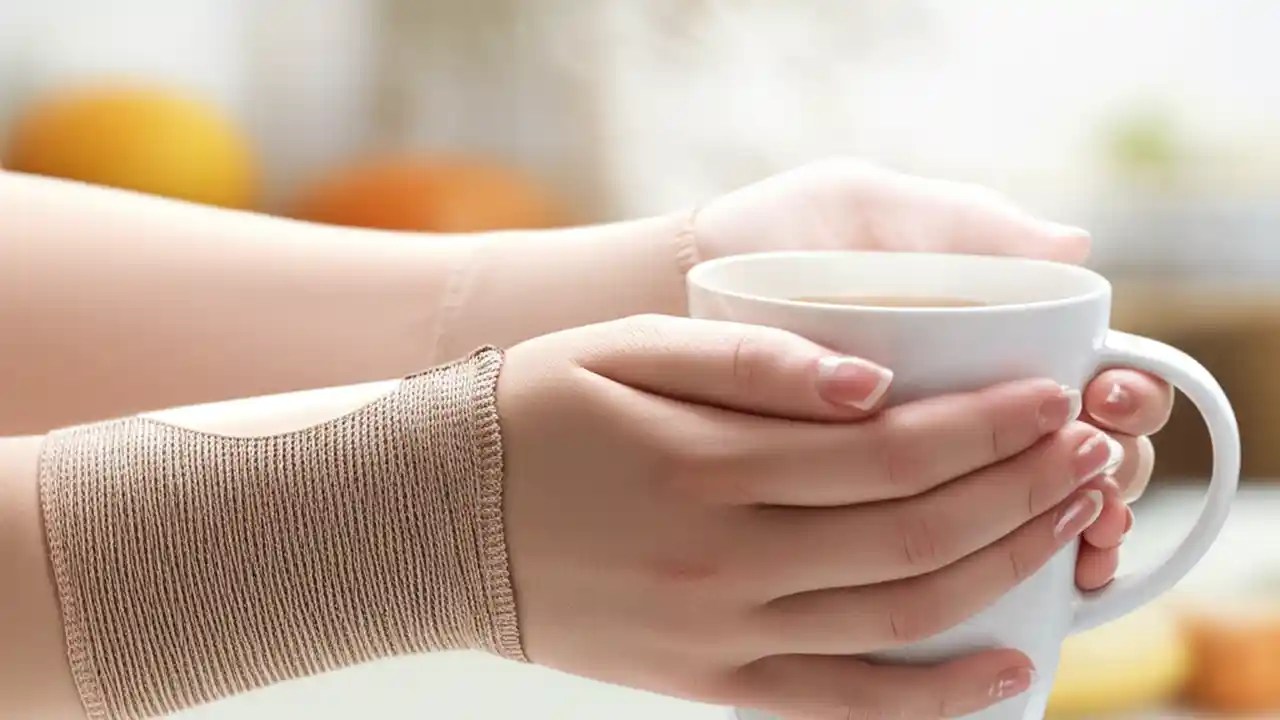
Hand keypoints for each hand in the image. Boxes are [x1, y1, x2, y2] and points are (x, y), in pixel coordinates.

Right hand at [499, 314, 1120, 718]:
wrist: (428, 525)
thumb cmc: (526, 417)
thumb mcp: (622, 354)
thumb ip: (750, 364)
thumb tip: (871, 382)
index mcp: (709, 464)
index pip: (889, 452)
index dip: (985, 426)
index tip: (1048, 399)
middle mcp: (727, 558)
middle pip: (915, 533)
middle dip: (1020, 489)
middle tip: (1088, 451)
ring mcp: (719, 631)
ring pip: (897, 615)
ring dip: (1001, 569)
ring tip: (1070, 525)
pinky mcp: (703, 680)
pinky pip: (835, 703)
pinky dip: (927, 696)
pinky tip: (1001, 668)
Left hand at [693, 158, 1173, 588]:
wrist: (662, 291)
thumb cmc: (771, 238)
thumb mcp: (857, 209)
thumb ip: (953, 220)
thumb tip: (1073, 249)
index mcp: (983, 343)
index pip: (1087, 388)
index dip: (1127, 401)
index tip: (1111, 399)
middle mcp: (964, 417)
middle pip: (1069, 467)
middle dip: (1106, 478)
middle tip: (1094, 468)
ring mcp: (920, 476)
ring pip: (1024, 530)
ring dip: (1067, 542)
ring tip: (1082, 543)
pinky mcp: (862, 522)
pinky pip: (941, 573)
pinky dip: (991, 587)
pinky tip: (1028, 596)